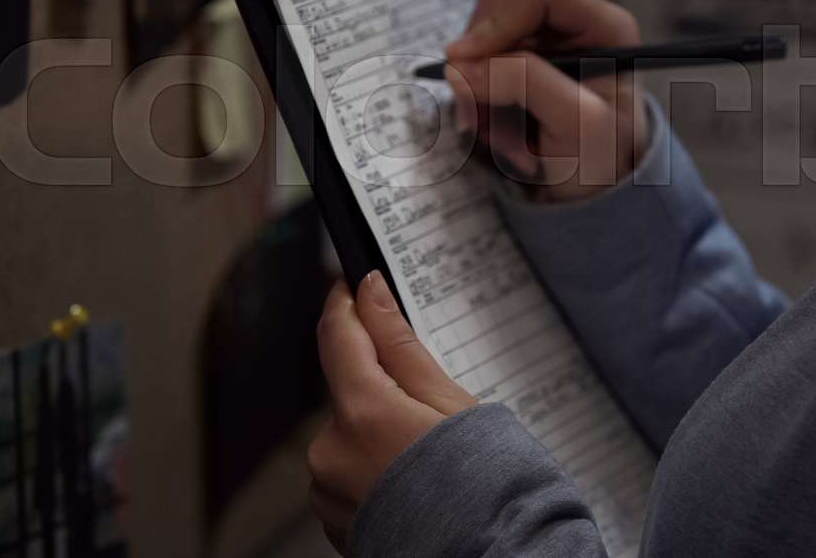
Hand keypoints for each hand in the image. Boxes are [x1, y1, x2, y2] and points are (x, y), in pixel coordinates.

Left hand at [307, 272, 476, 548]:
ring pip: (349, 434)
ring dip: (379, 433)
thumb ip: (400, 344)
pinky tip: (413, 484)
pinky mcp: (331, 519)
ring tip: (429, 460)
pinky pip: (347, 474)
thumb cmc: (482, 486)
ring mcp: (326, 490)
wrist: (489, 557)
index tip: (354, 284)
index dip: (346, 302)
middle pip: (348, 391)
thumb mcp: (449, 402)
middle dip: (382, 388)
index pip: (337, 334)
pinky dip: (375, 470)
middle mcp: (330, 450)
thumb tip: (370, 291)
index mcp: (361, 413)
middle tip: (432, 411)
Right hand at [443, 0, 648, 202]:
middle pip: (497, 5)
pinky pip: (469, 67)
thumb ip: (527, 83)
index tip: (468, 65)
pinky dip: (474, 102)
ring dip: (477, 91)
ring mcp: (538, 41)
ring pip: (475, 37)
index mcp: (602, 25)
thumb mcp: (577, 124)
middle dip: (481, 62)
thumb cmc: (603, 159)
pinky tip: (499, 131)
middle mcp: (569, 23)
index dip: (497, 22)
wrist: (593, 191)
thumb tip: (464, 64)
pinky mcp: (513, 62)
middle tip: (487, 115)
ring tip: (506, 136)